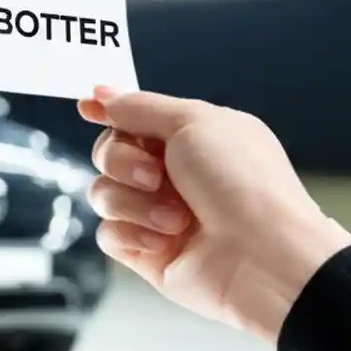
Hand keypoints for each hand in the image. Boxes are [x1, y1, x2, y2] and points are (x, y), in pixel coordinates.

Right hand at [78, 86, 350, 343]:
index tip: (87, 107)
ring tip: (175, 219)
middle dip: (122, 161)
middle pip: (108, 153)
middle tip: (155, 175)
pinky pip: (108, 234)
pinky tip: (165, 242)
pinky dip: (134, 235)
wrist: (263, 257)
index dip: (109, 112)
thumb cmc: (244, 186)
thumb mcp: (193, 122)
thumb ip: (140, 107)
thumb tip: (102, 93)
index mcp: (192, 139)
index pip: (136, 118)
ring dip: (134, 203)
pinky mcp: (147, 251)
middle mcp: (174, 175)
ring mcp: (158, 214)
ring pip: (103, 194)